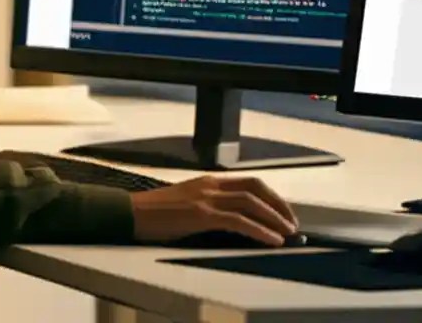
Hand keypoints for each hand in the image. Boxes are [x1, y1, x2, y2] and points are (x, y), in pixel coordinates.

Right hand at [130, 175, 298, 246]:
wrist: (129, 213)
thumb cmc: (154, 214)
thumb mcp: (186, 204)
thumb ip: (209, 207)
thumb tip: (234, 222)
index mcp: (208, 182)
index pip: (249, 183)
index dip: (271, 196)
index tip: (283, 212)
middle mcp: (210, 186)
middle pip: (256, 189)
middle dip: (279, 206)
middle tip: (292, 224)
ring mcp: (206, 198)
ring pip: (251, 203)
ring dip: (274, 219)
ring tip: (287, 233)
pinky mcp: (201, 215)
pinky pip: (238, 221)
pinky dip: (259, 230)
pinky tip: (270, 240)